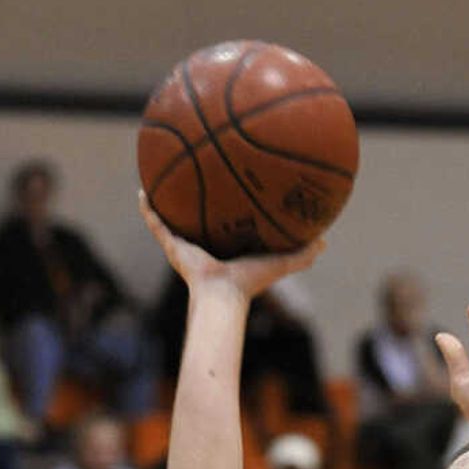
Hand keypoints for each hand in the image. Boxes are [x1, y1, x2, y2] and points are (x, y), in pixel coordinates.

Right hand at [138, 192, 325, 298]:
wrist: (224, 295)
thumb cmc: (251, 283)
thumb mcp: (281, 262)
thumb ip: (303, 254)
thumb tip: (326, 241)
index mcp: (227, 248)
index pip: (225, 224)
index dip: (226, 208)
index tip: (228, 187)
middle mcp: (204, 246)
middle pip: (198, 218)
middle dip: (195, 200)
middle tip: (194, 172)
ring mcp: (185, 247)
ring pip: (172, 219)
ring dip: (165, 200)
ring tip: (159, 176)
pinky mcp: (172, 247)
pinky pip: (157, 224)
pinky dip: (148, 209)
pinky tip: (142, 190)